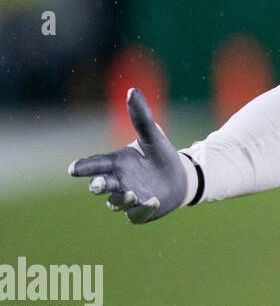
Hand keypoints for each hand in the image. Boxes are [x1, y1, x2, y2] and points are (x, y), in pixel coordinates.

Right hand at [68, 89, 191, 223]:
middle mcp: (118, 181)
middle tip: (98, 184)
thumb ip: (140, 116)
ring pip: (117, 202)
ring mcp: (129, 198)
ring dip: (121, 199)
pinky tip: (152, 201)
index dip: (83, 167)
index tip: (73, 169)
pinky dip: (143, 210)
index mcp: (116, 163)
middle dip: (98, 186)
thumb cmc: (160, 155)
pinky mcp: (143, 211)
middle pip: (101, 186)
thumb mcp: (152, 135)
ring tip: (130, 193)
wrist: (180, 176)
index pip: (95, 164)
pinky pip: (137, 214)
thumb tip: (133, 91)